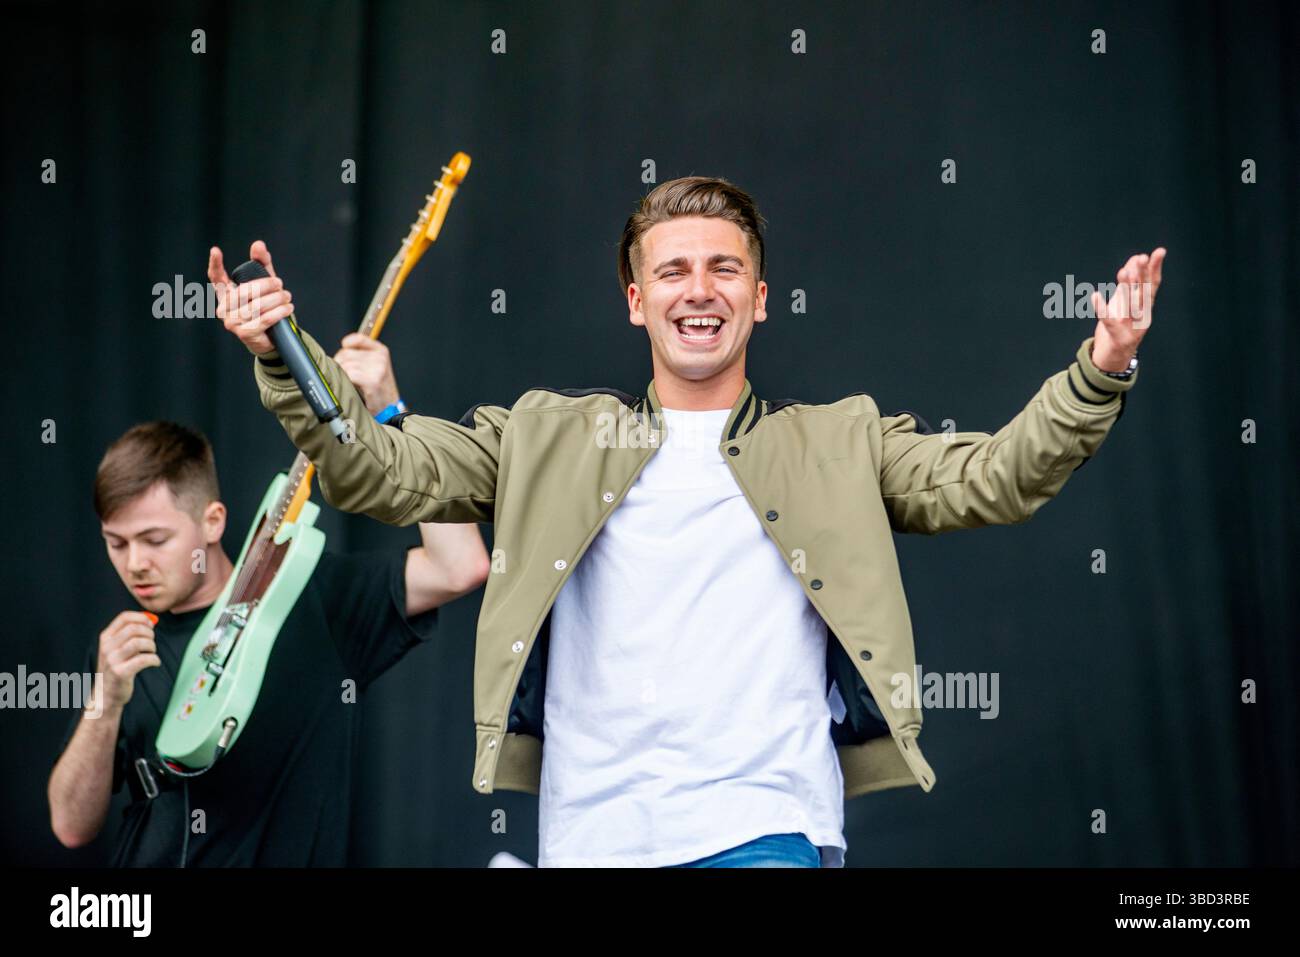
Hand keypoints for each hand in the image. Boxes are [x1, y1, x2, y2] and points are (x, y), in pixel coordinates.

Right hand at [95, 612, 160, 714]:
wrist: (106, 694)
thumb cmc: (117, 668)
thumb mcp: (117, 648)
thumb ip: (129, 634)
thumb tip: (151, 620)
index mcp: (106, 637)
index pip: (124, 617)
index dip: (141, 617)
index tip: (151, 625)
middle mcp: (107, 647)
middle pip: (134, 629)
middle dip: (149, 633)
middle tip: (152, 642)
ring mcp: (112, 660)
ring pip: (138, 642)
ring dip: (152, 646)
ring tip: (152, 652)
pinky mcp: (121, 673)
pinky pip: (143, 659)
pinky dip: (154, 659)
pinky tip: (155, 662)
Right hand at [209, 240, 293, 355]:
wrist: (270, 338)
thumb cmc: (265, 307)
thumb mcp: (264, 284)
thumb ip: (261, 264)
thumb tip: (258, 245)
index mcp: (225, 294)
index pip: (216, 277)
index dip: (215, 264)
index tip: (216, 250)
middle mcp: (224, 308)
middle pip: (245, 291)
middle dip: (266, 285)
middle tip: (279, 283)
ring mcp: (233, 322)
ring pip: (257, 306)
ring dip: (276, 299)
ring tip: (286, 297)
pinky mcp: (245, 334)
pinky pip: (264, 319)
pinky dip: (279, 312)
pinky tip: (287, 308)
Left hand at [333, 334, 400, 415]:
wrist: (389, 407)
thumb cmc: (377, 388)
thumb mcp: (374, 366)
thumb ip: (360, 355)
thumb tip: (339, 353)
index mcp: (381, 351)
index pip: (358, 338)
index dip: (346, 345)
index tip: (344, 352)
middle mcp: (380, 357)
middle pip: (345, 353)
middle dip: (340, 364)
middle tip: (347, 376)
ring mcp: (377, 368)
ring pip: (345, 365)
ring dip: (343, 375)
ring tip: (352, 383)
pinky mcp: (372, 381)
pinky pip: (349, 375)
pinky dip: (347, 381)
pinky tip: (353, 387)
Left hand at [1090, 247, 1165, 371]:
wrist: (1114, 357)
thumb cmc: (1121, 325)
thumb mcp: (1126, 301)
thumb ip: (1130, 281)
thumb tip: (1135, 258)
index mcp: (1145, 307)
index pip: (1153, 284)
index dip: (1156, 268)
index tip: (1159, 252)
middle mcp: (1142, 316)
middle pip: (1143, 293)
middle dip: (1143, 275)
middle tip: (1141, 258)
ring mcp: (1131, 328)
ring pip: (1130, 305)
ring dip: (1126, 288)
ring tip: (1123, 271)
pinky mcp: (1117, 337)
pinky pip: (1108, 320)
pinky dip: (1101, 308)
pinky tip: (1094, 296)